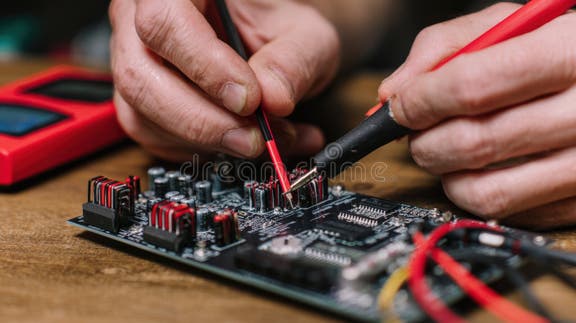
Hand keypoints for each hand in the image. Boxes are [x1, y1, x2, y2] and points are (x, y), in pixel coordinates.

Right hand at [109, 0, 338, 160]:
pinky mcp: (143, 106)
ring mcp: (136, 66)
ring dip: (209, 141)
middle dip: (202, 120)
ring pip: (144, 115)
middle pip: (141, 77)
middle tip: (253, 139)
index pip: (165, 21)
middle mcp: (140, 23)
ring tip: (264, 139)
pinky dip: (207, 151)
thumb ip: (294, 61)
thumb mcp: (303, 35)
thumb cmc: (275, 30)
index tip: (248, 99)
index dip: (204, 66)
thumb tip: (273, 99)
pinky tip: (244, 143)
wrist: (266, 44)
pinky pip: (158, 139)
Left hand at [379, 3, 575, 228]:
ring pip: (483, 190)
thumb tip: (392, 93)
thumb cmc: (556, 51)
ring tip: (442, 149)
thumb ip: (444, 46)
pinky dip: (471, 193)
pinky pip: (504, 212)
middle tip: (415, 132)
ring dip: (442, 172)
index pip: (472, 86)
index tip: (398, 107)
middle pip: (473, 142)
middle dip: (423, 141)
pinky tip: (476, 168)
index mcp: (568, 52)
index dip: (420, 101)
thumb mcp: (510, 26)